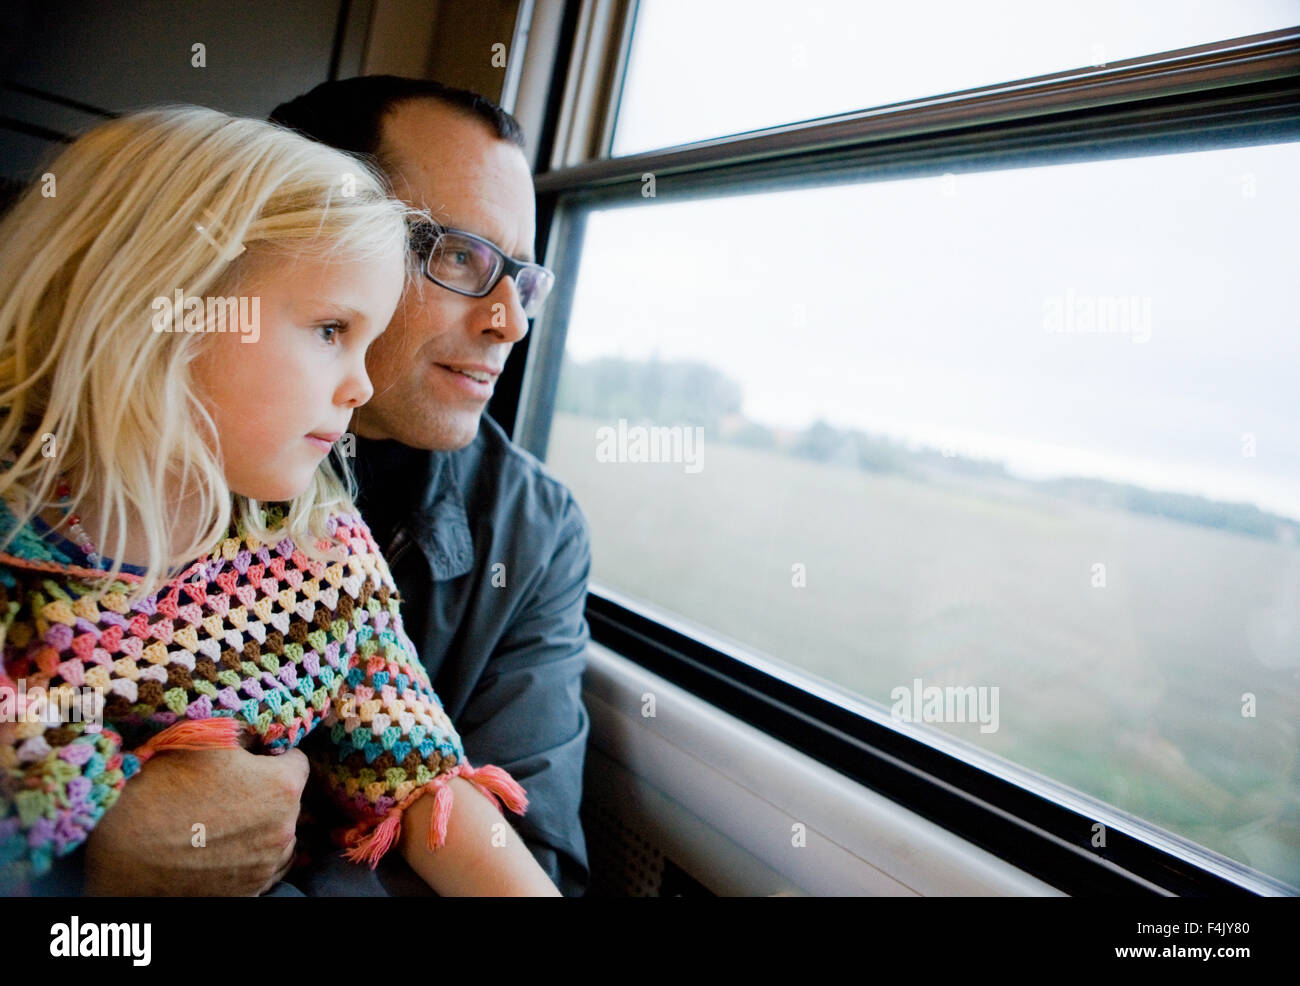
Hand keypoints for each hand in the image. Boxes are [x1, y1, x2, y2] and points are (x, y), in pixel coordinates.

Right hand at [83, 746, 309, 896]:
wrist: (120, 849)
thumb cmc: (162, 787)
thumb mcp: (206, 739)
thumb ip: (245, 734)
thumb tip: (259, 737)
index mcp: (282, 787)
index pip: (296, 761)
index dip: (272, 756)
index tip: (251, 758)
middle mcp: (284, 829)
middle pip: (288, 801)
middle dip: (266, 792)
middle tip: (228, 789)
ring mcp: (265, 865)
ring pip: (278, 837)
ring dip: (262, 827)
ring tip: (223, 820)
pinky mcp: (248, 892)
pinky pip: (263, 868)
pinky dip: (250, 857)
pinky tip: (221, 848)